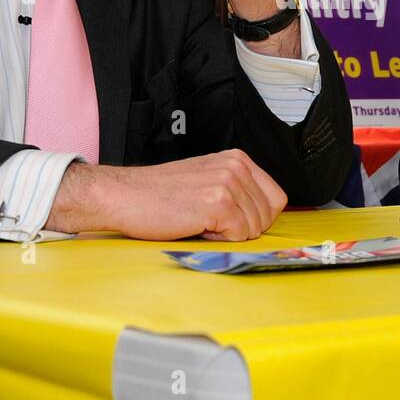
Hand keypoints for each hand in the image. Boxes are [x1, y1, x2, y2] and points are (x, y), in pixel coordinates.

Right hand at [47, 149, 286, 239]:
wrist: (123, 196)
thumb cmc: (159, 195)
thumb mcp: (206, 180)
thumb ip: (236, 190)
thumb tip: (263, 216)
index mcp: (237, 159)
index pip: (276, 197)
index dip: (258, 217)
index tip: (234, 221)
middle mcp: (236, 166)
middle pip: (269, 215)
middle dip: (243, 228)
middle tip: (210, 222)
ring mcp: (228, 183)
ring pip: (255, 227)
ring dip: (228, 234)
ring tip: (200, 222)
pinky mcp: (218, 203)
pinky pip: (240, 235)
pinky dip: (219, 240)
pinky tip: (196, 227)